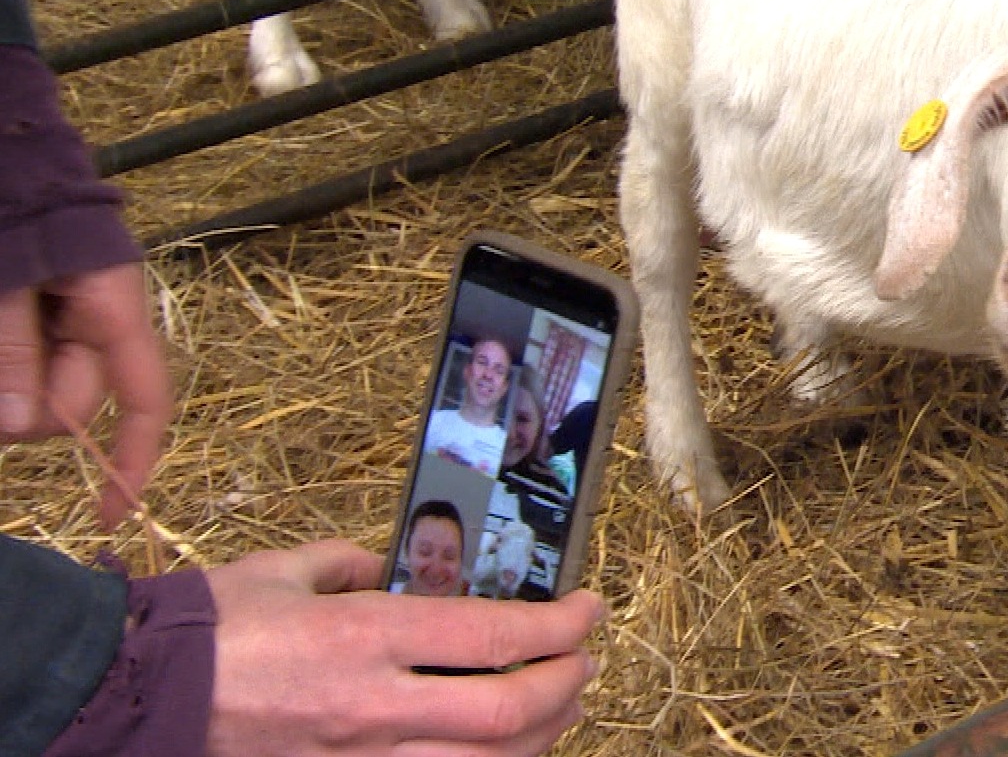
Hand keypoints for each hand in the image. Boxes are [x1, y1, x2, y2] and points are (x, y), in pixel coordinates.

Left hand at [0, 262, 173, 525]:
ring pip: (40, 383)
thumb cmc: (7, 206)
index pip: (144, 401)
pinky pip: (25, 358)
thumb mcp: (3, 281)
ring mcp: (70, 313)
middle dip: (25, 409)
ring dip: (6, 384)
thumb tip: (23, 429)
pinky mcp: (40, 308)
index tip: (107, 515)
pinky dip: (4, 366)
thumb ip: (13, 351)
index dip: (131, 462)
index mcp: (114, 308)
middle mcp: (102, 317)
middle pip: (75, 399)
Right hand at [206, 540, 606, 756]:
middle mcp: (377, 707)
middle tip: (586, 658)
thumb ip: (349, 563)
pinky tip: (502, 751)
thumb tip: (389, 567)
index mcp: (367, 637)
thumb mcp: (286, 569)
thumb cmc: (206, 631)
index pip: (496, 637)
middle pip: (511, 711)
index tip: (587, 609)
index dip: (560, 625)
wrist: (128, 699)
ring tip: (563, 704)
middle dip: (568, 683)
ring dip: (542, 735)